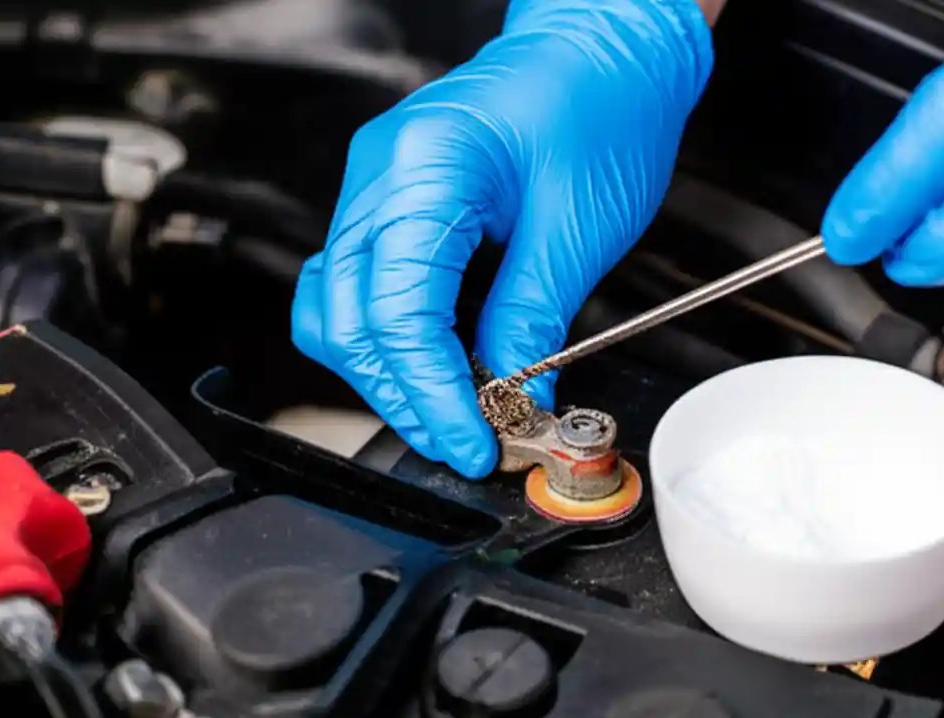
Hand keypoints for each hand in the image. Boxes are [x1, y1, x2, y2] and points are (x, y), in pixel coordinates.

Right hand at [291, 0, 712, 477]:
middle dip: (402, 394)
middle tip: (465, 440)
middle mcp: (380, 177)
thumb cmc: (602, 105)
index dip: (430, 393)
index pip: (396, 313)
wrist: (604, 48)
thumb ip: (532, 321)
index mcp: (424, 169)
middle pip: (347, 320)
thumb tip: (514, 401)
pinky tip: (442, 363)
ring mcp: (376, 188)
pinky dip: (395, 337)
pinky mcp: (391, 203)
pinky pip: (363, 285)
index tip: (472, 443)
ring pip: (339, 309)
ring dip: (389, 373)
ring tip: (453, 412)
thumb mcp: (578, 226)